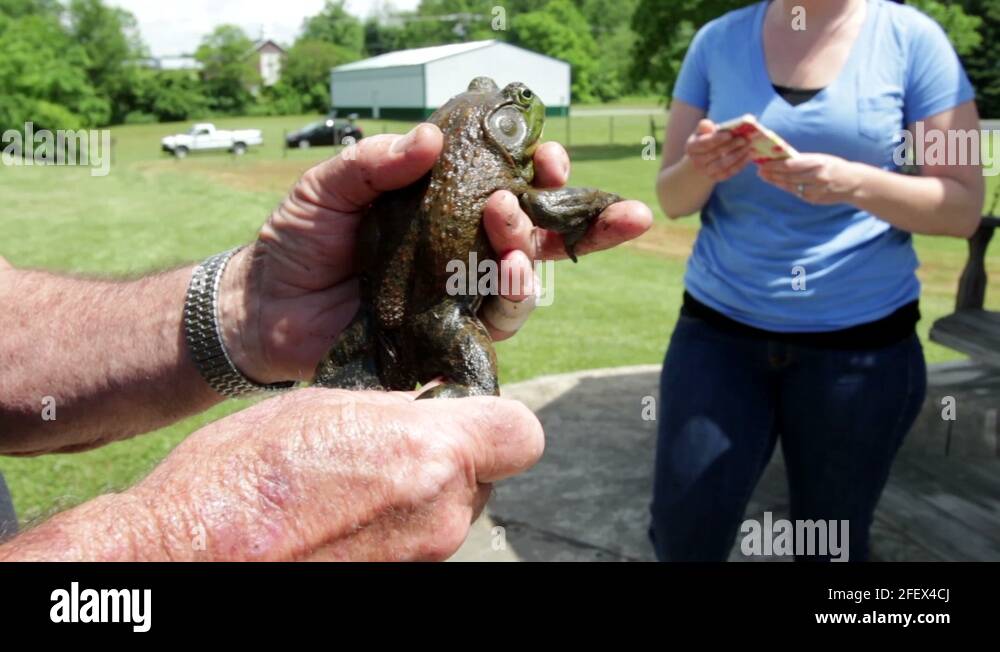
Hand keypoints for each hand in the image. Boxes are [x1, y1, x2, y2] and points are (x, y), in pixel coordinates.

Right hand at [126, 388, 543, 560]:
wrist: (188, 557)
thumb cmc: (241, 475)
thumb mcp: (320, 407)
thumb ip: (392, 409)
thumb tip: (428, 408)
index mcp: (428, 453)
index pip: (521, 434)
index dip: (495, 421)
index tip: (462, 415)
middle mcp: (440, 515)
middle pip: (484, 478)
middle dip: (451, 459)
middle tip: (392, 449)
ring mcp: (422, 562)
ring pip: (451, 514)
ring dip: (420, 497)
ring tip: (353, 488)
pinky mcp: (399, 589)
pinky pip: (418, 547)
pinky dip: (395, 531)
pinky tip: (342, 522)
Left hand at [221, 124, 651, 381]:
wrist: (265, 307)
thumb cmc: (299, 241)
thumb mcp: (330, 186)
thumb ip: (376, 161)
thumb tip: (432, 139)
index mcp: (445, 208)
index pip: (511, 186)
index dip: (543, 171)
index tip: (551, 157)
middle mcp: (462, 252)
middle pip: (538, 236)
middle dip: (569, 214)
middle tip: (543, 186)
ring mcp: (458, 297)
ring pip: (522, 280)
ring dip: (527, 251)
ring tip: (507, 231)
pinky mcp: (448, 336)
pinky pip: (496, 323)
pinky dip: (509, 298)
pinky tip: (503, 274)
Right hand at [684, 119, 752, 181]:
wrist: (703, 160)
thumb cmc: (705, 140)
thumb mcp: (702, 132)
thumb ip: (704, 126)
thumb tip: (709, 125)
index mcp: (691, 147)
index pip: (704, 144)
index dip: (717, 139)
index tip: (729, 134)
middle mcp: (696, 161)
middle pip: (715, 154)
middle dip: (731, 146)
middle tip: (745, 139)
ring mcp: (706, 172)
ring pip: (722, 164)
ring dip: (737, 155)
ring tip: (749, 146)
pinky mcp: (716, 178)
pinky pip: (729, 172)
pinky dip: (740, 164)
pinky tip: (749, 156)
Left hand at [758, 153, 863, 203]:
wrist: (854, 183)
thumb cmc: (834, 167)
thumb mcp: (821, 159)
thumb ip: (803, 160)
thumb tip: (781, 159)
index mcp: (818, 163)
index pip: (790, 165)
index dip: (774, 165)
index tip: (763, 163)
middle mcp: (817, 177)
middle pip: (788, 177)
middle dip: (772, 174)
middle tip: (760, 171)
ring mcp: (815, 190)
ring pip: (790, 186)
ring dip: (776, 182)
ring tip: (765, 177)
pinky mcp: (814, 199)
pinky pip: (796, 193)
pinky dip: (787, 188)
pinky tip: (779, 183)